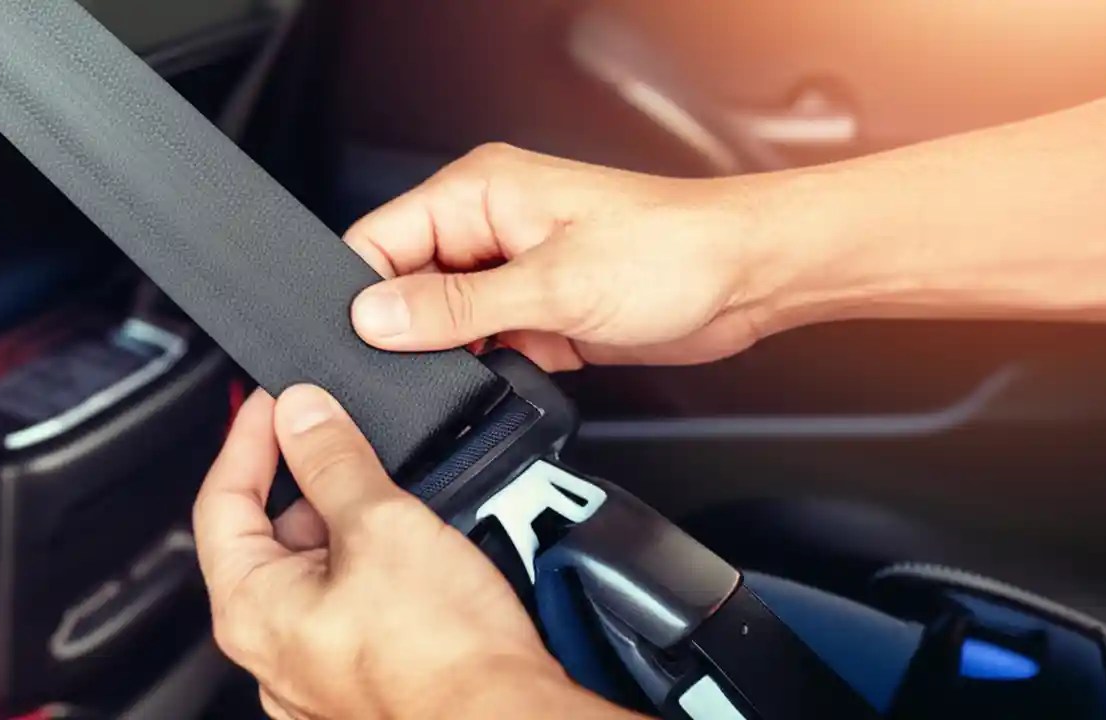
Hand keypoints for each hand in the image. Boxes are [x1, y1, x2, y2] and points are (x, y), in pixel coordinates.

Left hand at [193, 387, 629, 719]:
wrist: (503, 717)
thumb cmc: (441, 653)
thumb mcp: (381, 524)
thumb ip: (333, 459)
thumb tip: (302, 413)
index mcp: (252, 609)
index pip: (222, 500)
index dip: (249, 438)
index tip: (276, 402)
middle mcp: (273, 648)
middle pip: (270, 534)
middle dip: (308, 480)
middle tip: (345, 435)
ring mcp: (317, 667)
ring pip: (318, 568)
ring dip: (348, 521)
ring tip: (394, 492)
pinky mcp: (364, 675)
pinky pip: (352, 601)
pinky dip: (372, 562)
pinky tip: (413, 546)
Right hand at [345, 143, 786, 369]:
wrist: (745, 279)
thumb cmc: (672, 250)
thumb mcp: (551, 283)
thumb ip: (456, 305)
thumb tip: (376, 316)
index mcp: (480, 192)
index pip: (381, 238)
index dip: (364, 292)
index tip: (360, 340)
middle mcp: (491, 227)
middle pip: (408, 285)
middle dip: (410, 329)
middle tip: (433, 361)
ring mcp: (515, 271)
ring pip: (445, 321)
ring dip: (455, 351)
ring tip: (489, 360)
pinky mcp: (539, 312)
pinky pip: (487, 345)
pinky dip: (491, 367)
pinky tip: (512, 373)